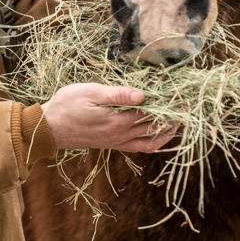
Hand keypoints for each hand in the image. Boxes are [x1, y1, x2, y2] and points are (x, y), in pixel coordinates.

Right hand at [40, 83, 178, 152]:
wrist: (49, 128)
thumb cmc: (67, 105)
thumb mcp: (91, 93)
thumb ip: (118, 95)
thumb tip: (144, 95)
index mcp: (119, 119)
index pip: (152, 111)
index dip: (171, 103)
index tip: (186, 94)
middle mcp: (122, 134)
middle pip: (155, 125)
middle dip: (174, 114)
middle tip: (191, 103)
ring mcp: (118, 142)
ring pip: (151, 139)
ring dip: (168, 130)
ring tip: (182, 119)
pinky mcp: (113, 145)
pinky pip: (140, 147)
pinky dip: (154, 142)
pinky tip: (160, 135)